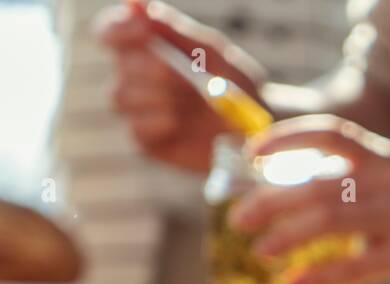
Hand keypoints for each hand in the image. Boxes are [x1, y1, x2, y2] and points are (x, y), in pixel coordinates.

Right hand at [97, 1, 266, 172]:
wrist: (258, 129)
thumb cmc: (234, 84)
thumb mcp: (211, 53)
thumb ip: (174, 29)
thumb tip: (134, 3)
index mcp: (145, 50)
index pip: (109, 32)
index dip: (118, 28)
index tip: (142, 30)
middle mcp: (135, 78)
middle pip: (120, 68)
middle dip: (151, 70)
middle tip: (183, 78)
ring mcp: (139, 112)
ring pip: (121, 98)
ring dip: (156, 96)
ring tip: (188, 100)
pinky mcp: (147, 142)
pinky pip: (135, 129)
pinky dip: (157, 123)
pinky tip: (178, 122)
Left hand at [227, 115, 389, 283]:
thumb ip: (358, 187)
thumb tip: (298, 205)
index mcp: (386, 158)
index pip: (331, 134)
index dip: (288, 139)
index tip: (253, 154)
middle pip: (320, 185)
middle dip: (272, 201)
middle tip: (240, 218)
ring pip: (332, 221)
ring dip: (288, 235)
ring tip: (261, 250)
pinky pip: (357, 266)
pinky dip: (321, 276)